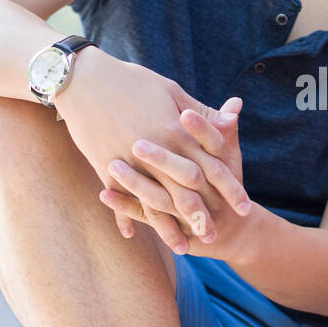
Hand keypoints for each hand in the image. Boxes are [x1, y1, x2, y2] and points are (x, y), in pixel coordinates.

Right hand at [54, 50, 248, 238]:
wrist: (83, 78)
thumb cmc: (132, 81)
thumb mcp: (172, 92)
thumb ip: (203, 112)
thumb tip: (234, 116)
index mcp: (178, 130)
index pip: (213, 166)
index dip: (230, 188)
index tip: (244, 208)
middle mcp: (157, 151)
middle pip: (187, 191)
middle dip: (202, 216)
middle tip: (215, 236)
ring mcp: (130, 162)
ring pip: (156, 203)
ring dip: (170, 228)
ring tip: (184, 248)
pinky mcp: (105, 167)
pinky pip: (121, 198)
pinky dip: (126, 217)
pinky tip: (132, 235)